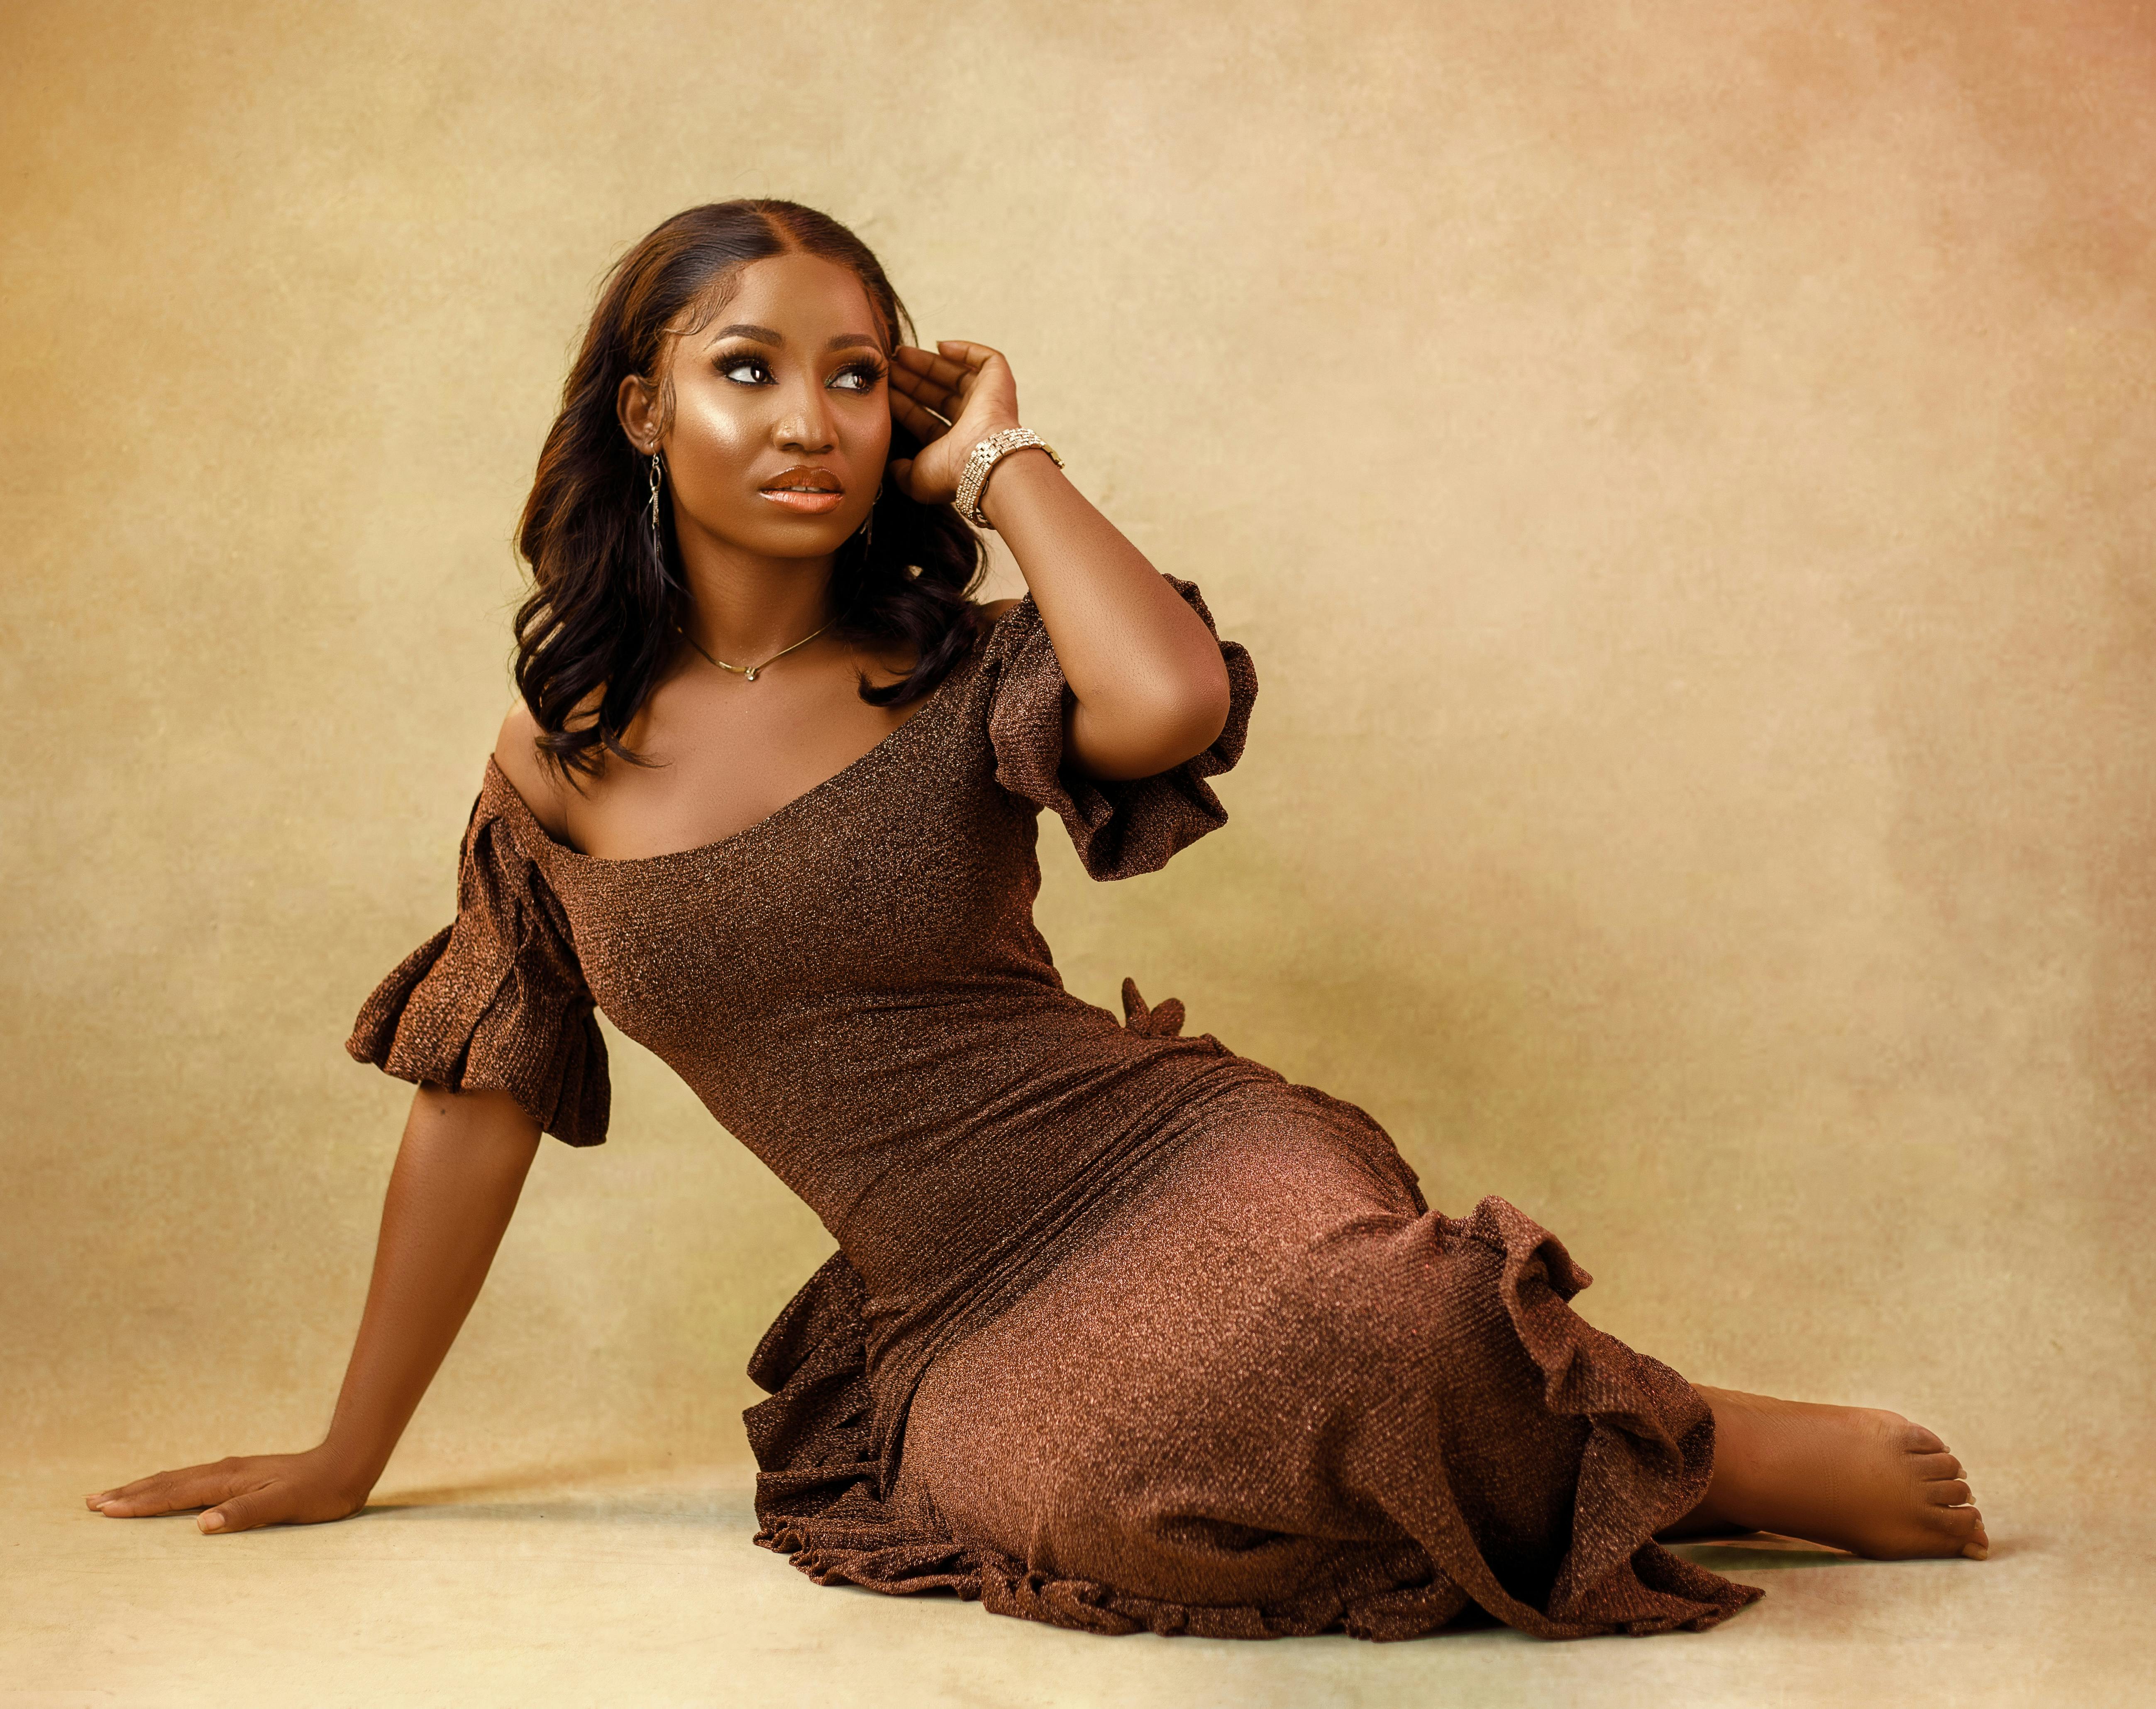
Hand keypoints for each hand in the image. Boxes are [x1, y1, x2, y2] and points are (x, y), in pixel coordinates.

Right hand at [87, 1446, 372, 1533]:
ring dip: (146, 1487)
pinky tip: (167, 1492)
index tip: (104, 1508)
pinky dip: (170, 1487)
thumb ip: (244, 1513)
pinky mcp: (242, 1475)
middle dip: (130, 1492)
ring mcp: (233, 1471)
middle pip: (168, 1482)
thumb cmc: (318, 1491)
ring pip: (179, 1479)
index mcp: (229, 1479)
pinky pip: (194, 1481)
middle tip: (93, 1501)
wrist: (346, 1466)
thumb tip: (202, 1524)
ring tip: (117, 1494)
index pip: (174, 1493)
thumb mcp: (284, 1505)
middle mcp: (226, 1470)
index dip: (139, 1503)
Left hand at [886, 339, 1021, 504]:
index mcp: (954, 445)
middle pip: (936, 394)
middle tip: (888, 367)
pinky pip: (986, 359)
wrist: (984, 461)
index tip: (882, 388)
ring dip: (928, 363)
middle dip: (911, 379)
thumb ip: (902, 472)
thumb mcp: (916, 477)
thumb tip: (892, 467)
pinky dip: (966, 350)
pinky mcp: (1000, 382)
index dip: (902, 403)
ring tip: (901, 354)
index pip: (923, 418)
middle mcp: (972, 423)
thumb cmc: (952, 473)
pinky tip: (940, 345)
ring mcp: (987, 402)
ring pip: (955, 374)